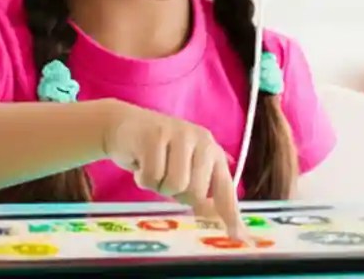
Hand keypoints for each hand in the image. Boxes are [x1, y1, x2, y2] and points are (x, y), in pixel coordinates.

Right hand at [103, 102, 244, 239]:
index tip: (239, 238)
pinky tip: (140, 162)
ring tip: (153, 168)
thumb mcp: (183, 167)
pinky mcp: (155, 136)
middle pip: (196, 193)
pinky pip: (152, 177)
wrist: (124, 126)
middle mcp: (202, 141)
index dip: (231, 215)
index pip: (225, 189)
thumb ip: (200, 189)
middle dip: (176, 194)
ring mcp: (180, 135)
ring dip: (158, 186)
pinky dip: (142, 178)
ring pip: (174, 185)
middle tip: (165, 177)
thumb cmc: (156, 153)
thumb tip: (214, 218)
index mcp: (213, 152)